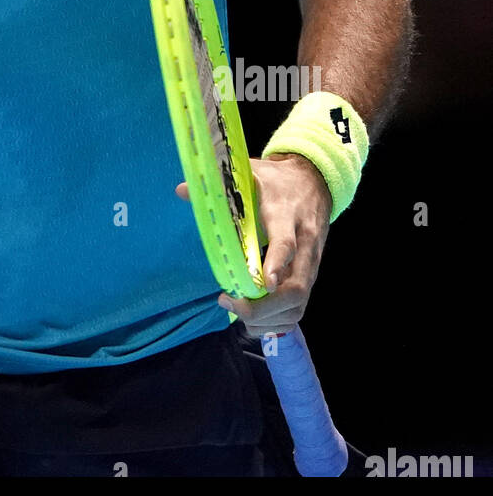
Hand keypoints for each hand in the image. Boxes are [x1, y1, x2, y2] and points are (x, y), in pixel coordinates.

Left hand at [175, 152, 331, 337]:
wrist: (314, 182)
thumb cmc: (276, 181)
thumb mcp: (249, 174)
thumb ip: (219, 185)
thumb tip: (182, 190)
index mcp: (286, 215)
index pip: (287, 244)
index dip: (276, 264)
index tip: (263, 283)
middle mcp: (305, 243)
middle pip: (297, 286)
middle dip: (266, 306)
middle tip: (233, 305)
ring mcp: (311, 262)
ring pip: (300, 303)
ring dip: (270, 318)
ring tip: (241, 317)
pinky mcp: (311, 275)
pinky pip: (299, 308)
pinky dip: (278, 322)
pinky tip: (255, 321)